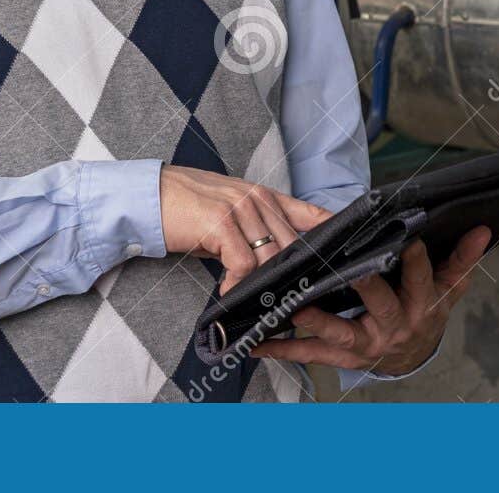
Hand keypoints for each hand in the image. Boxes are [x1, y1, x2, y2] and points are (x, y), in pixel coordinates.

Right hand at [158, 165, 330, 293]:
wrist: (150, 195)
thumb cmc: (188, 209)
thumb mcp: (231, 215)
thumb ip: (256, 231)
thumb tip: (276, 264)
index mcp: (265, 197)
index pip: (311, 213)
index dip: (332, 233)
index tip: (347, 253)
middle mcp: (258, 199)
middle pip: (291, 246)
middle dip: (290, 277)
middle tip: (283, 303)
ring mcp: (241, 209)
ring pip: (271, 258)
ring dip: (261, 285)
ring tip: (250, 300)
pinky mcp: (222, 223)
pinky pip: (242, 264)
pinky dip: (236, 284)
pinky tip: (224, 291)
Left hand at [250, 226, 491, 375]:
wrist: (411, 357)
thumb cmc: (426, 313)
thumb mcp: (448, 289)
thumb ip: (462, 259)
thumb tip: (483, 229)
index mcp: (421, 307)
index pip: (423, 281)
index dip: (417, 262)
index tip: (410, 240)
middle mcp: (394, 327)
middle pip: (380, 304)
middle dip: (366, 288)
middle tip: (351, 269)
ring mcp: (366, 346)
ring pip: (340, 332)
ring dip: (315, 320)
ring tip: (293, 307)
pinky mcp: (341, 358)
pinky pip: (311, 353)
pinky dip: (284, 348)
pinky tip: (258, 343)